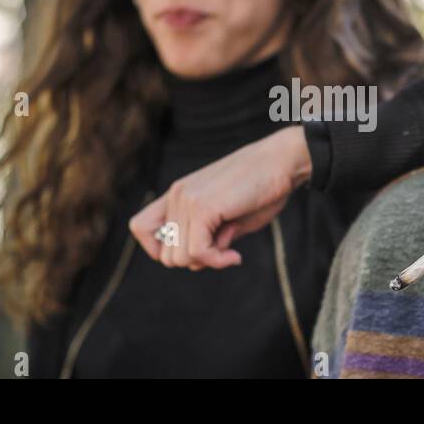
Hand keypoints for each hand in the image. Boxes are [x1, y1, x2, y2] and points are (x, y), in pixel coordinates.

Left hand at [128, 126, 310, 269]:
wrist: (283, 160)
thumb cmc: (262, 189)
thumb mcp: (229, 221)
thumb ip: (208, 239)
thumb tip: (195, 263)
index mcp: (178, 195)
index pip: (141, 228)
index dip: (161, 249)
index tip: (194, 251)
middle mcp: (176, 195)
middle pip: (164, 254)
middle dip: (193, 262)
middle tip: (222, 251)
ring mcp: (187, 199)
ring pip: (178, 257)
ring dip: (208, 262)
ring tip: (231, 250)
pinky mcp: (203, 206)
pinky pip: (197, 251)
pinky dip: (217, 260)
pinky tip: (235, 255)